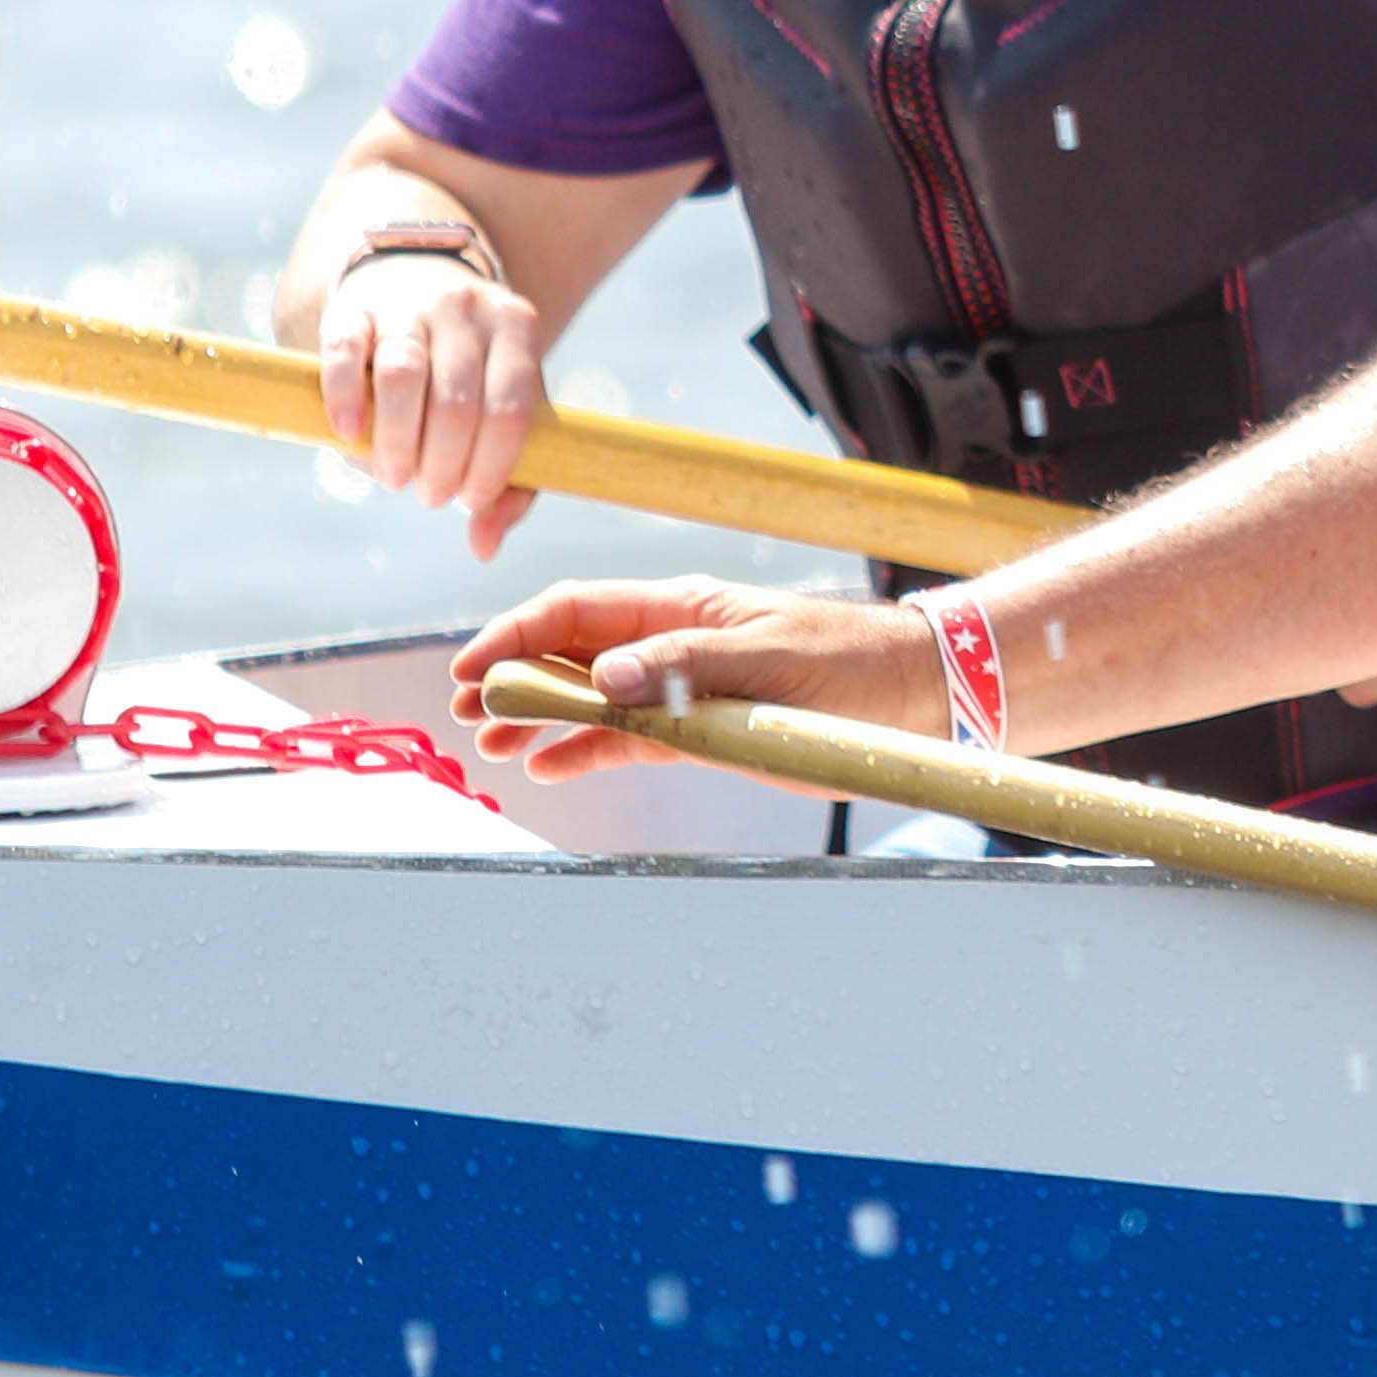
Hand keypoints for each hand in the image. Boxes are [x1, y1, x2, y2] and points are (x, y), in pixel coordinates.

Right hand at [322, 245, 547, 557]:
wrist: (414, 286)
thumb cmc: (470, 371)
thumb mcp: (503, 410)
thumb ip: (509, 482)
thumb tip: (484, 547)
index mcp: (516, 329)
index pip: (511, 410)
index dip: (490, 467)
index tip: (469, 501)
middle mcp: (465, 308)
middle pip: (457, 399)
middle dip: (442, 464)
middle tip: (430, 494)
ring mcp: (408, 303)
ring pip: (402, 374)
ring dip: (398, 441)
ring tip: (396, 478)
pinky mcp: (354, 309)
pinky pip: (345, 349)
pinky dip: (344, 396)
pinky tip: (350, 433)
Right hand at [447, 574, 941, 775]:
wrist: (914, 694)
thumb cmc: (850, 665)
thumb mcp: (768, 662)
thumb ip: (686, 666)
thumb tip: (605, 674)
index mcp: (682, 608)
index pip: (576, 611)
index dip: (515, 634)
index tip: (470, 668)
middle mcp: (672, 642)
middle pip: (570, 652)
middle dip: (511, 678)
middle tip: (462, 714)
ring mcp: (682, 685)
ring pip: (591, 698)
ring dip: (538, 718)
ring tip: (490, 745)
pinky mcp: (701, 727)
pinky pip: (628, 734)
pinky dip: (584, 749)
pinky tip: (547, 767)